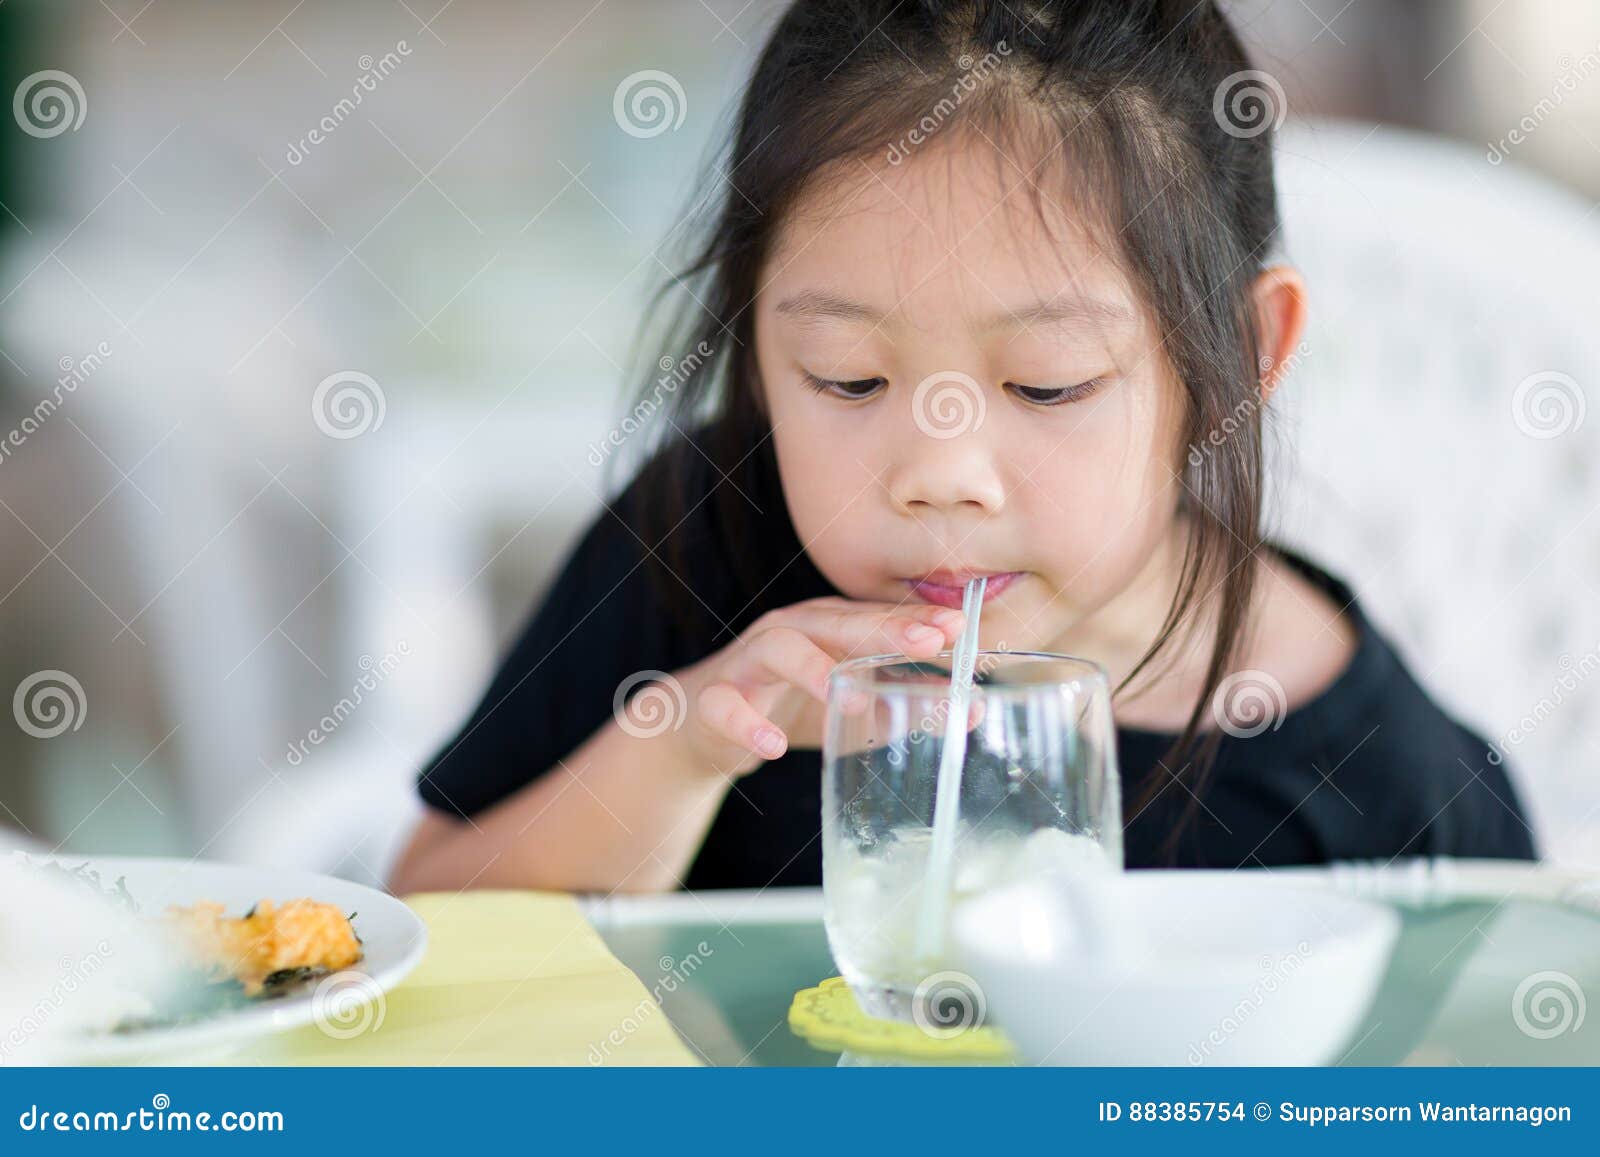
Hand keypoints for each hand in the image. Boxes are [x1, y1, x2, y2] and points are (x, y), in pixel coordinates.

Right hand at [670, 596, 965, 777]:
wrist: (704, 724)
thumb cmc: (789, 704)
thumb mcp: (853, 705)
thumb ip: (907, 703)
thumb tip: (973, 707)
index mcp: (826, 628)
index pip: (875, 616)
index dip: (915, 618)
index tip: (958, 627)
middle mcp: (789, 632)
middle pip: (835, 621)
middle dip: (882, 629)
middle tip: (927, 642)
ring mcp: (748, 662)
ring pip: (778, 648)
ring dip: (813, 668)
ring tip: (850, 697)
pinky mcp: (715, 699)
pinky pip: (727, 707)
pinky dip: (749, 725)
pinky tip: (772, 745)